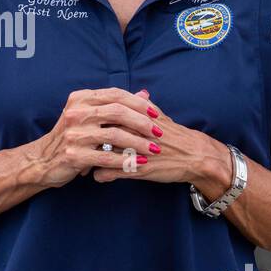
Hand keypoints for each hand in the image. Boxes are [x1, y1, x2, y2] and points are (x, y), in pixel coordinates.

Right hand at [32, 88, 159, 188]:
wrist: (43, 161)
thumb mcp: (90, 116)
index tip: (155, 114)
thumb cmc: (72, 137)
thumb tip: (145, 93)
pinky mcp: (74, 155)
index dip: (138, 103)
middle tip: (159, 133)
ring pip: (115, 134)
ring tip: (154, 150)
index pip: (115, 94)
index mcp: (81, 99)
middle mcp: (76, 113)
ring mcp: (74, 134)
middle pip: (118, 112)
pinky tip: (139, 163)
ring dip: (139, 143)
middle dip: (143, 122)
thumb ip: (117, 105)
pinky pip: (107, 156)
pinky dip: (126, 160)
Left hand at [92, 90, 228, 187]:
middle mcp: (132, 131)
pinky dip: (101, 175)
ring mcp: (134, 150)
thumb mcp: (159, 117)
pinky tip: (97, 176)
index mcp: (134, 117)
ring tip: (82, 165)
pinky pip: (111, 172)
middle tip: (75, 146)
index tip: (80, 128)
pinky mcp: (138, 169)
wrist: (196, 156)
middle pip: (98, 133)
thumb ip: (143, 106)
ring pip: (101, 153)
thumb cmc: (175, 136)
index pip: (103, 115)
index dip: (90, 122)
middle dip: (85, 141)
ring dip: (89, 160)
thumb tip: (138, 93)